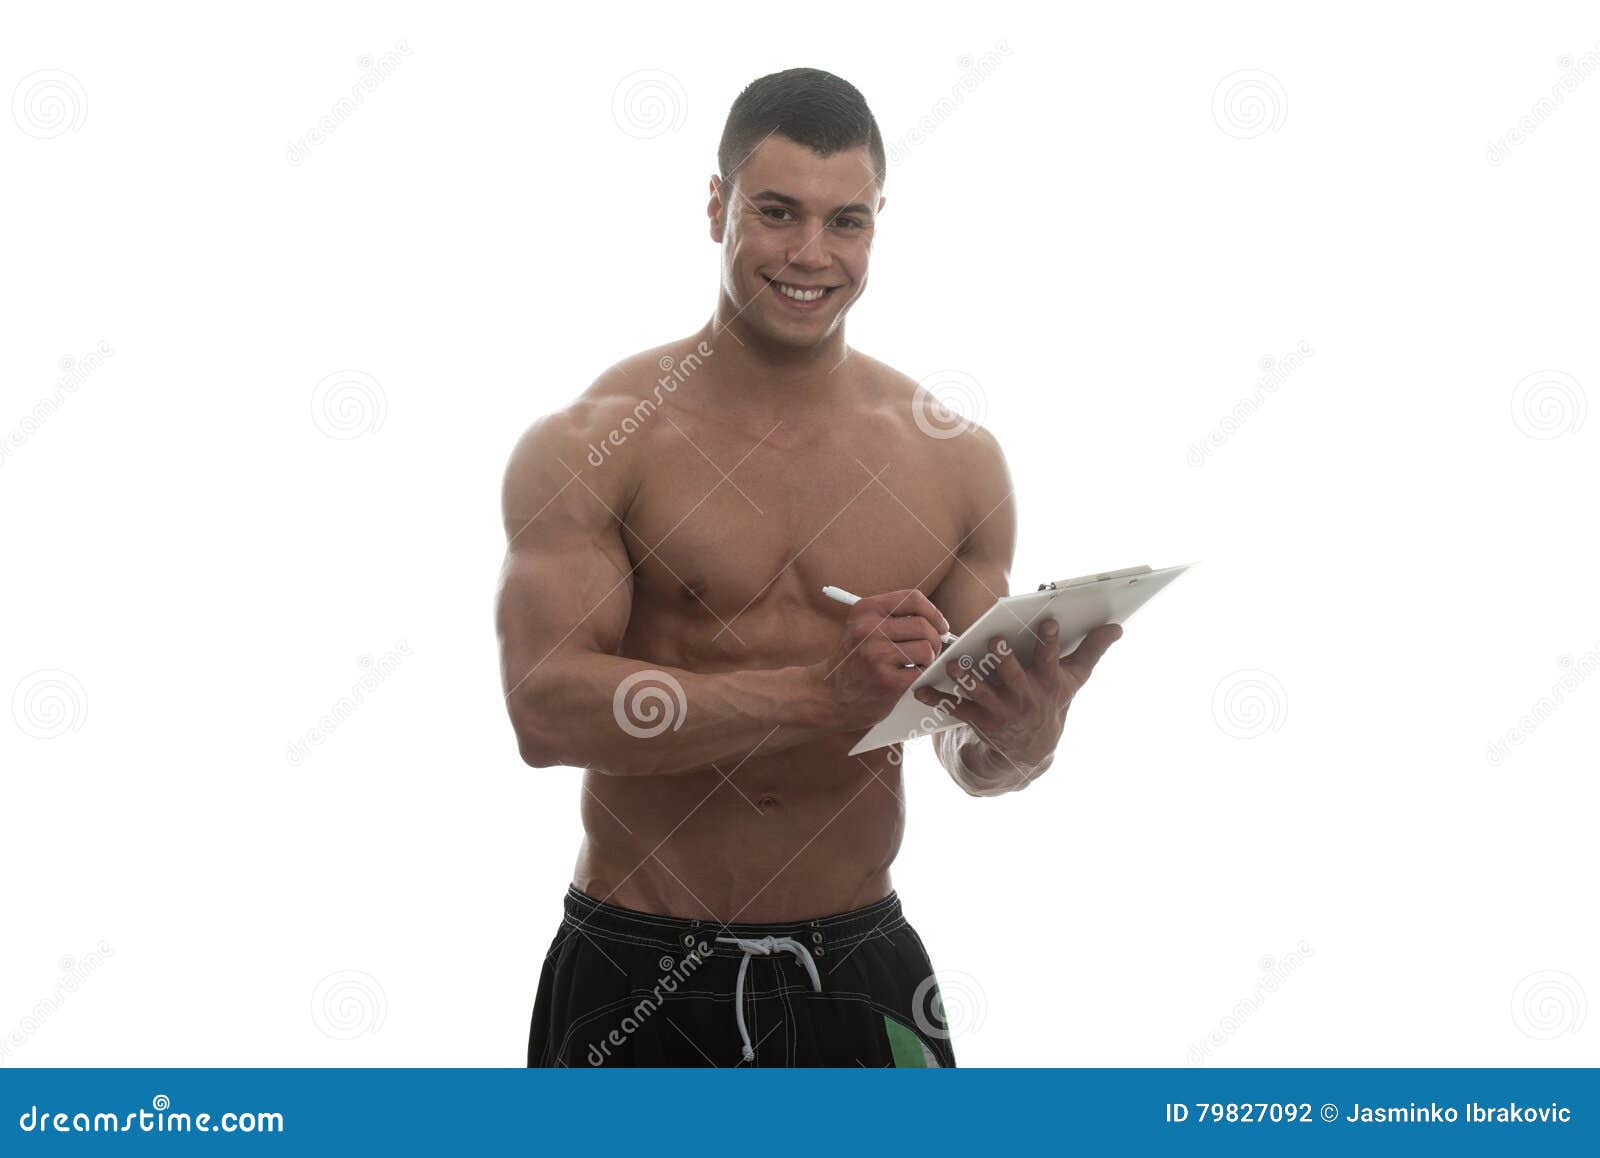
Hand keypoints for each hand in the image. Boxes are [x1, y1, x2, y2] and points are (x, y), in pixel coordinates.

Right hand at [810, 588, 950, 731]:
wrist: (828, 695)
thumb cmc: (853, 661)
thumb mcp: (863, 628)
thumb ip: (893, 618)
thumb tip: (936, 621)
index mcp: (866, 610)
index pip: (912, 598)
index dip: (933, 612)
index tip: (940, 625)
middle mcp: (869, 629)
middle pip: (923, 625)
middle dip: (934, 640)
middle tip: (930, 650)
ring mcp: (877, 655)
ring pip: (926, 649)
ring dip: (928, 659)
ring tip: (916, 665)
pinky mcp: (887, 680)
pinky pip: (922, 671)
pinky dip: (921, 675)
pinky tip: (908, 678)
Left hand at [912, 620, 1122, 769]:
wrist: (1031, 749)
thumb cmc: (1052, 700)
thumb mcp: (1073, 679)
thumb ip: (1092, 650)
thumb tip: (1117, 626)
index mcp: (1049, 682)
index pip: (1051, 659)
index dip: (1049, 641)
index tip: (1047, 622)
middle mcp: (1026, 697)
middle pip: (1014, 675)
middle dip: (1004, 659)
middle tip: (994, 640)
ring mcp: (1001, 711)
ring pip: (982, 692)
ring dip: (967, 678)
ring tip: (954, 663)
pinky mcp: (979, 720)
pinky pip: (955, 708)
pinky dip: (936, 699)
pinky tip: (920, 689)